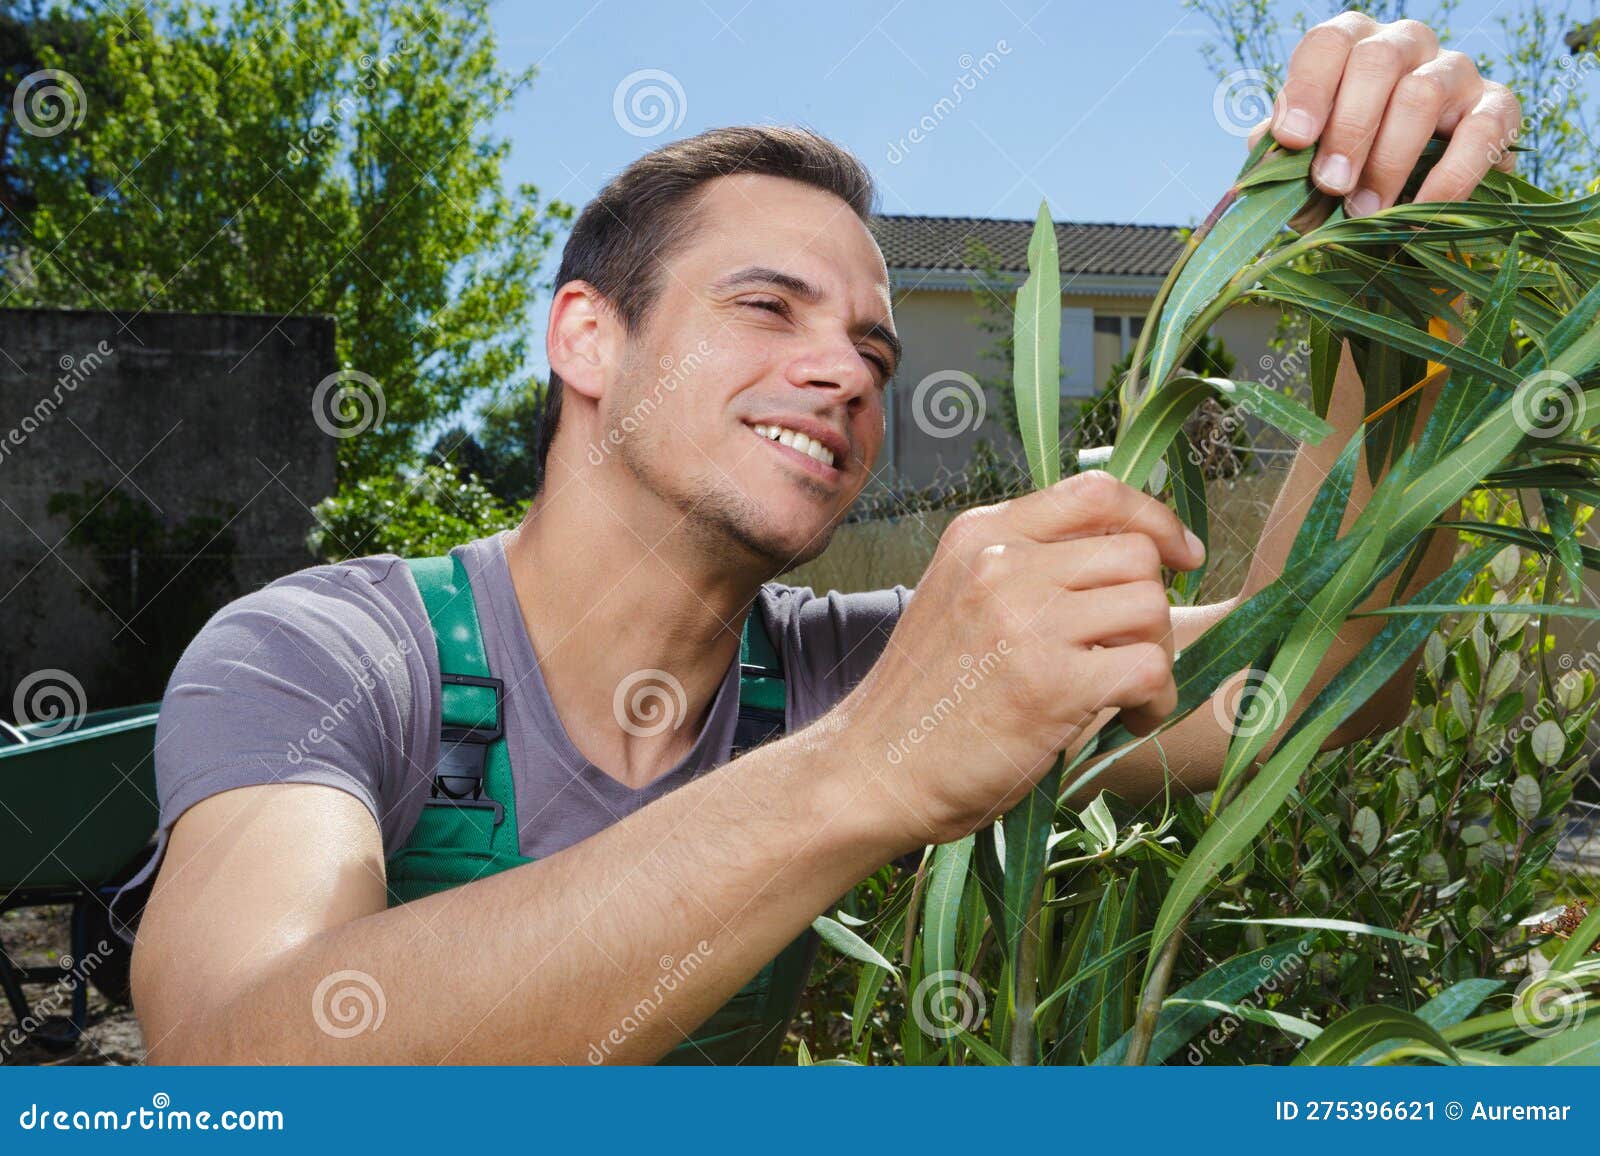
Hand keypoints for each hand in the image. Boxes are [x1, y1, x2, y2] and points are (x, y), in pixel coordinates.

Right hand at [833, 471, 1203, 848]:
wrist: (875, 770)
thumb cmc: (925, 695)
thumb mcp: (958, 595)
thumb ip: (1024, 565)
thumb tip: (1127, 548)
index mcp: (980, 535)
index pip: (1096, 492)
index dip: (1154, 518)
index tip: (1180, 554)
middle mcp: (1003, 566)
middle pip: (1137, 555)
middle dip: (1151, 608)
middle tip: (1130, 652)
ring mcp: (1027, 622)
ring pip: (1151, 608)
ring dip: (1155, 655)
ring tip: (1124, 693)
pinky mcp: (1052, 685)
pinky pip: (1152, 669)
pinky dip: (1155, 701)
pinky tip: (1126, 720)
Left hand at [1249, 11, 1521, 215]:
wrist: (1404, 210)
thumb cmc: (1342, 178)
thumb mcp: (1302, 170)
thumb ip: (1280, 157)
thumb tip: (1266, 146)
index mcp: (1350, 49)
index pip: (1329, 42)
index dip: (1309, 87)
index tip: (1293, 139)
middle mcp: (1405, 46)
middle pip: (1378, 59)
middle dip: (1350, 126)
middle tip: (1332, 184)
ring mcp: (1455, 73)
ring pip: (1423, 93)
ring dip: (1389, 159)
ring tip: (1365, 212)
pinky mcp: (1497, 109)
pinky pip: (1481, 132)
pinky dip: (1448, 178)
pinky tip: (1419, 214)